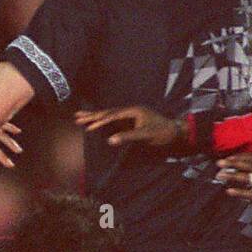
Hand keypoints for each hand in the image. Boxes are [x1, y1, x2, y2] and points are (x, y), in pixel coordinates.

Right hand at [74, 105, 193, 152]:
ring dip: (95, 117)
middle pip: (108, 112)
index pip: (113, 115)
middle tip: (77, 117)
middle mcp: (130, 110)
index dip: (100, 121)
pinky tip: (94, 122)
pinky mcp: (130, 122)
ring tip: (80, 117)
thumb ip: (127, 137)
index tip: (89, 127)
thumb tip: (109, 141)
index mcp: (133, 110)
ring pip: (109, 115)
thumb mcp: (145, 135)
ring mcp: (130, 115)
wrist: (175, 132)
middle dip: (92, 115)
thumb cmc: (162, 133)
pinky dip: (102, 122)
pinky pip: (113, 121)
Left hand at [217, 153, 251, 217]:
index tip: (229, 157)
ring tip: (219, 175)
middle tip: (219, 163)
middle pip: (250, 166)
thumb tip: (241, 167)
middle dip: (233, 163)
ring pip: (248, 177)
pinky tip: (229, 191)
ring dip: (232, 175)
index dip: (241, 157)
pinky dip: (239, 192)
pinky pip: (250, 194)